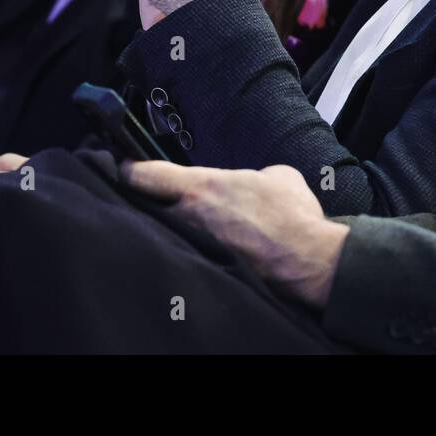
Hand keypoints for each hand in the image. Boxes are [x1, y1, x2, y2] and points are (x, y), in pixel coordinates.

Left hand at [121, 161, 349, 309]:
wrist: (307, 259)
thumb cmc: (291, 214)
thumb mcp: (276, 175)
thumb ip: (250, 174)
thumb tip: (249, 182)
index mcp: (200, 188)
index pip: (144, 176)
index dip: (130, 169)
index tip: (127, 166)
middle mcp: (187, 218)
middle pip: (147, 207)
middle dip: (147, 201)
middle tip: (155, 195)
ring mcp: (194, 247)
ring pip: (166, 232)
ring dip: (171, 225)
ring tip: (184, 221)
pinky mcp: (207, 268)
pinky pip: (188, 252)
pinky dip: (192, 247)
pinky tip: (205, 245)